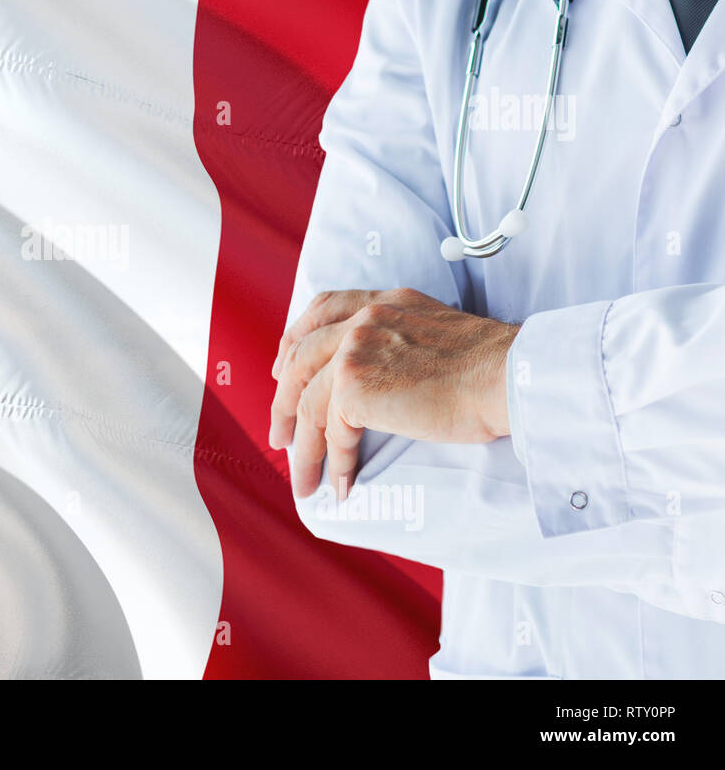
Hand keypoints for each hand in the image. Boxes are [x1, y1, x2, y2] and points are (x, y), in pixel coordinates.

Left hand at [269, 288, 517, 499]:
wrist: (509, 376)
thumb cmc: (491, 368)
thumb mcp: (436, 335)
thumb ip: (401, 343)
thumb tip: (382, 379)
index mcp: (384, 304)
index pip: (322, 309)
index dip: (294, 340)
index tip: (282, 368)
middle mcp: (364, 320)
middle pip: (301, 357)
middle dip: (283, 399)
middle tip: (279, 433)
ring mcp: (355, 350)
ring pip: (309, 403)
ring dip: (304, 447)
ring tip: (303, 480)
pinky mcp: (355, 387)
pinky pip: (332, 432)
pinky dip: (333, 463)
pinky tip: (340, 485)